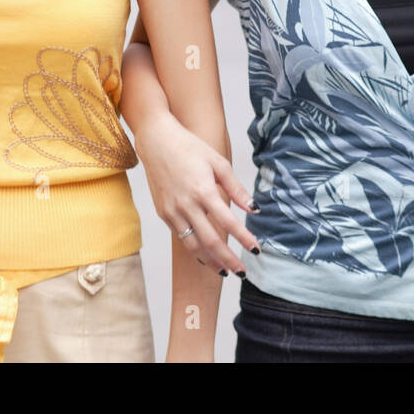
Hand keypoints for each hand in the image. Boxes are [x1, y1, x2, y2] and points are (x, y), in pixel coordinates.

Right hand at [134, 112, 258, 276]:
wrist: (157, 141)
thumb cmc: (190, 148)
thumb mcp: (218, 162)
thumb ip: (236, 188)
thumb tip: (253, 208)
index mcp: (204, 191)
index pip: (229, 222)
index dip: (244, 239)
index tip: (256, 250)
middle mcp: (187, 205)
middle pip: (211, 241)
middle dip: (228, 259)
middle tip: (242, 272)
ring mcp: (172, 211)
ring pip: (193, 245)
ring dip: (210, 261)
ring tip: (225, 271)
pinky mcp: (163, 213)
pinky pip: (181, 237)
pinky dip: (194, 249)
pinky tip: (205, 255)